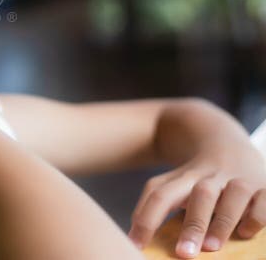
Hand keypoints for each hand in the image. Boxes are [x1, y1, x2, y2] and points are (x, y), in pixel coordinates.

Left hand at [128, 138, 265, 257]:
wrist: (223, 137)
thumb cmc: (196, 174)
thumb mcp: (173, 182)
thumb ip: (153, 203)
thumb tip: (135, 237)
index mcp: (184, 177)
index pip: (160, 194)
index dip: (146, 220)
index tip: (136, 246)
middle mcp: (212, 176)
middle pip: (200, 195)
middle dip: (192, 225)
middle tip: (183, 254)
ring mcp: (240, 179)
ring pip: (234, 195)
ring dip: (222, 221)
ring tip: (211, 248)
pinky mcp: (265, 186)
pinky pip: (263, 201)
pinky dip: (255, 218)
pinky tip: (246, 233)